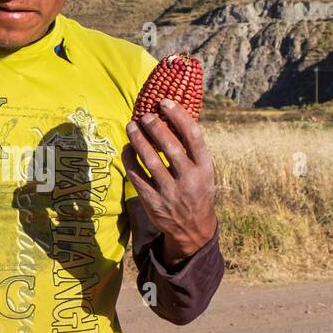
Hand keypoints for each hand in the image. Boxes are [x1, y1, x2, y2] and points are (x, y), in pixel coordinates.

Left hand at [123, 98, 217, 266]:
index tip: (165, 102)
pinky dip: (129, 159)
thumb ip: (191, 150)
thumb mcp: (204, 172)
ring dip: (138, 140)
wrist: (192, 229)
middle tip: (144, 115)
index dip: (179, 116)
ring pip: (149, 160)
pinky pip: (136, 175)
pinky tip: (127, 148)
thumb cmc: (197, 191)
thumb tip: (173, 117)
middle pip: (169, 146)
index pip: (193, 136)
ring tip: (131, 126)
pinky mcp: (153, 201)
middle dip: (154, 127)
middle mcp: (189, 179)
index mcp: (205, 168)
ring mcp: (170, 192)